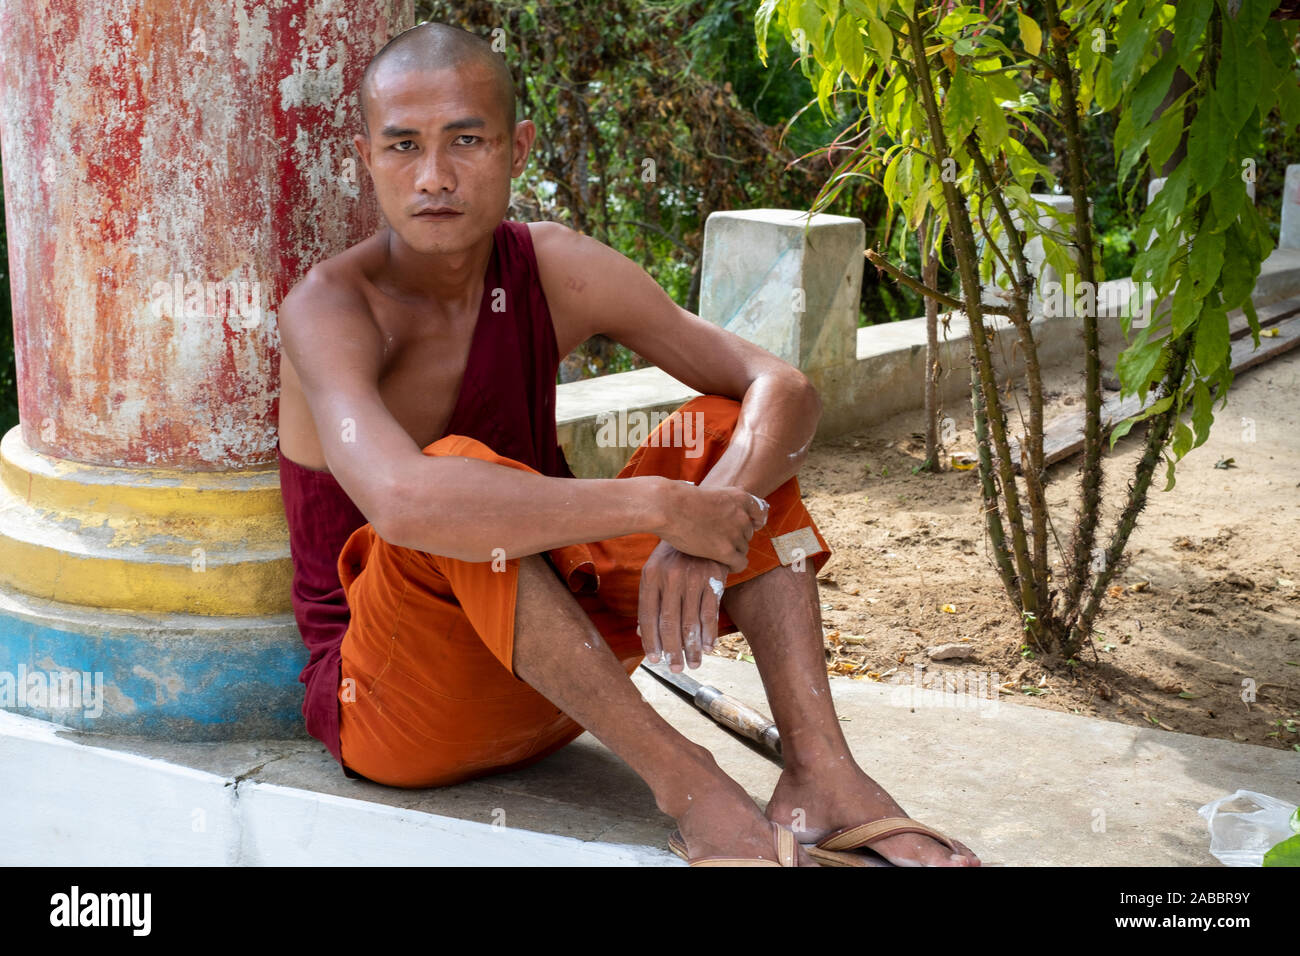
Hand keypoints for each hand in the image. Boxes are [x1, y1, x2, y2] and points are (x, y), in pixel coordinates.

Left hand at [638, 540, 730, 671]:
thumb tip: (641, 634)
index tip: (654, 660)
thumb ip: (649, 601)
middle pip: (669, 623)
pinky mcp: (713, 579)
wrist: (699, 522)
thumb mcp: (655, 570)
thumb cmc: (674, 553)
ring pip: (691, 622)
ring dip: (693, 648)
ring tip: (693, 664)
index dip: (650, 640)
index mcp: (650, 575)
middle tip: (676, 669)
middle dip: (672, 651)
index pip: (647, 615)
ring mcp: (692, 579)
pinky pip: (710, 613)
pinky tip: (709, 647)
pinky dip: (709, 634)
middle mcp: (670, 578)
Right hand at [653, 479, 768, 573]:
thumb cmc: (680, 498)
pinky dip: (734, 566)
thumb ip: (722, 500)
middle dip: (735, 537)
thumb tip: (726, 503)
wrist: (668, 507)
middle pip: (747, 534)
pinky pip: (740, 563)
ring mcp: (735, 534)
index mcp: (739, 497)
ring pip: (743, 549)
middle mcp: (742, 516)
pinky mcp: (725, 551)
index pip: (760, 513)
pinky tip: (723, 565)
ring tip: (714, 552)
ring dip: (732, 551)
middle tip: (718, 540)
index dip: (755, 521)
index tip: (749, 526)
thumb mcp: (709, 491)